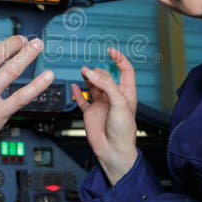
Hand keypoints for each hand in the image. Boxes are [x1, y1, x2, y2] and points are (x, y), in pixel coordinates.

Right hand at [71, 47, 137, 185]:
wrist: (113, 151)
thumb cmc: (123, 131)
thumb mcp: (120, 104)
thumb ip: (106, 86)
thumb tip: (92, 73)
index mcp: (126, 93)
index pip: (125, 71)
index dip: (119, 60)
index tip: (111, 51)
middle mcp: (113, 97)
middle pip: (105, 77)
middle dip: (99, 71)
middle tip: (91, 73)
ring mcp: (101, 104)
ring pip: (93, 85)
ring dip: (88, 78)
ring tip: (83, 73)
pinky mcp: (90, 112)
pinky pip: (82, 99)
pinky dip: (77, 92)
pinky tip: (74, 86)